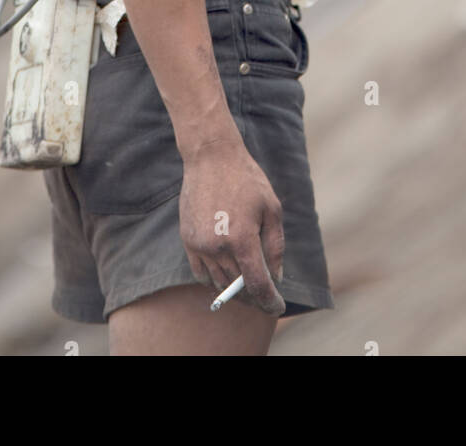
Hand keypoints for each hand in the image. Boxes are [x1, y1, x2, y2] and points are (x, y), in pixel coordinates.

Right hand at [179, 142, 285, 316]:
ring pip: (219, 282)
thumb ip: (275, 246)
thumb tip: (276, 278)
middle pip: (238, 287)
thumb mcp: (272, 209)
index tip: (277, 308)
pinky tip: (226, 272)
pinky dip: (214, 278)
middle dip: (254, 295)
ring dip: (234, 288)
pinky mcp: (187, 240)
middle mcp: (218, 247)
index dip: (270, 301)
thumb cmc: (247, 180)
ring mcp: (200, 245)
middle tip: (265, 294)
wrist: (211, 157)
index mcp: (243, 239)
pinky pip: (200, 272)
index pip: (257, 285)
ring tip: (246, 282)